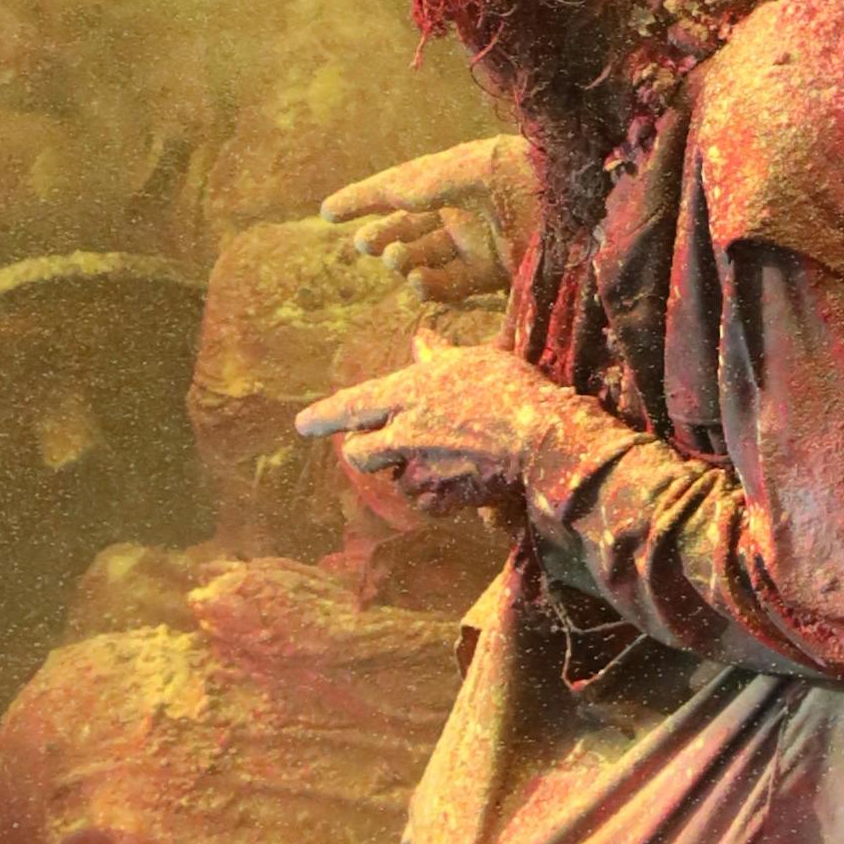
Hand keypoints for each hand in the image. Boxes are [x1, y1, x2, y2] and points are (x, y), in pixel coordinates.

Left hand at [291, 332, 561, 507]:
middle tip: (385, 443)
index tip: (302, 425)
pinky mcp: (439, 499)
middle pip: (358, 452)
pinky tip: (453, 479)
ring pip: (391, 480)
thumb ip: (436, 357)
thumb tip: (420, 340)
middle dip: (363, 450)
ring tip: (438, 458)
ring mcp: (419, 469)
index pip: (350, 405)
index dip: (323, 416)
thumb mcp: (472, 360)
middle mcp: (403, 432)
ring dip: (403, 472)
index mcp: (406, 392)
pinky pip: (420, 503)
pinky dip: (431, 495)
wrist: (541, 439)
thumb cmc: (510, 389)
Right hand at [320, 132, 536, 297]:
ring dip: (405, 263)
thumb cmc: (520, 170)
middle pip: (410, 228)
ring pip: (427, 260)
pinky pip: (454, 287)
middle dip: (382, 236)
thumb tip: (383, 197)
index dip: (363, 200)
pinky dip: (432, 289)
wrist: (576, 197)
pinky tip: (419, 283)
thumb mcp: (465, 168)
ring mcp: (480, 243)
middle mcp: (465, 210)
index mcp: (454, 177)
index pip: (398, 189)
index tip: (326, 213)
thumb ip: (422, 182)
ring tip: (397, 260)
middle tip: (366, 245)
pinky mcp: (498, 274)